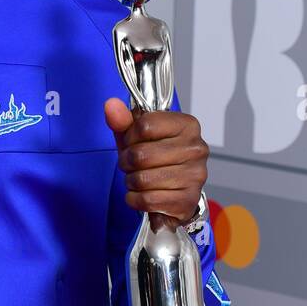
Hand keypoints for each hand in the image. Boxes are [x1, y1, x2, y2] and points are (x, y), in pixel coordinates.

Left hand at [104, 98, 208, 230]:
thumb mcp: (136, 137)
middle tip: (132, 165)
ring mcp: (195, 176)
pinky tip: (143, 194)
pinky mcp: (187, 200)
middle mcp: (196, 148)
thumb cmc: (155, 160)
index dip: (129, 137)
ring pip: (142, 179)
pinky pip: (147, 200)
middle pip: (141, 154)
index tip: (132, 143)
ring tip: (139, 179)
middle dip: (127, 163)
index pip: (145, 125)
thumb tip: (111, 105)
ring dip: (131, 182)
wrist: (173, 193)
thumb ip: (123, 120)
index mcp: (187, 125)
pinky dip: (136, 199)